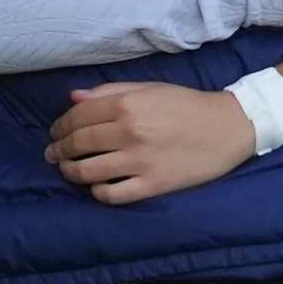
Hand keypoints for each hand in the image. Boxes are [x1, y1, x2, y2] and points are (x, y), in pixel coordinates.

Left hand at [43, 80, 260, 203]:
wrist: (229, 127)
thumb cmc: (186, 104)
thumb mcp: (149, 88)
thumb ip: (109, 91)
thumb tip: (73, 99)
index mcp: (126, 104)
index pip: (77, 117)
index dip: (60, 126)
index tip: (55, 133)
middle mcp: (128, 132)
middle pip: (78, 144)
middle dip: (59, 150)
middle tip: (53, 154)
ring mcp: (139, 162)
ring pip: (88, 172)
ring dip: (70, 172)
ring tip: (67, 171)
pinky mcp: (152, 185)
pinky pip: (112, 195)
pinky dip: (97, 192)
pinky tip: (96, 187)